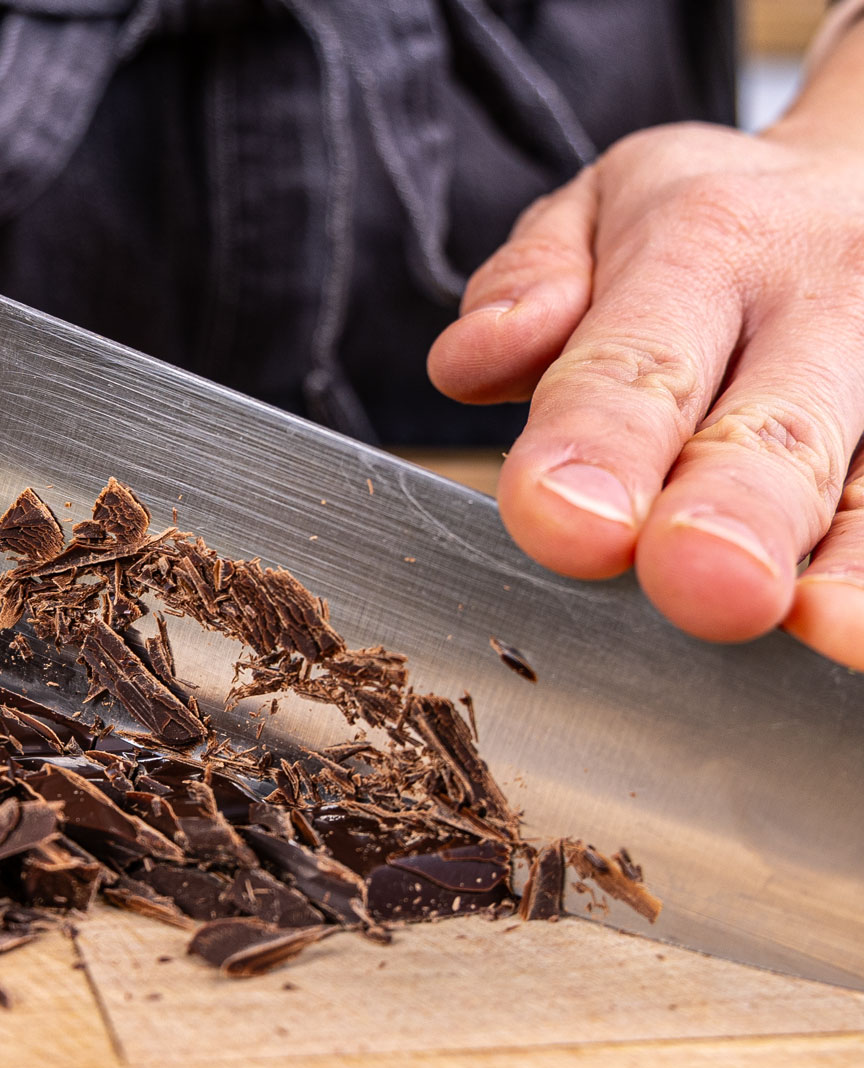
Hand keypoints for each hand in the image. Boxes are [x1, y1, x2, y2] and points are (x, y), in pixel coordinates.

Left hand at [428, 81, 863, 671]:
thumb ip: (527, 284)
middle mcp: (827, 296)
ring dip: (850, 558)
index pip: (638, 361)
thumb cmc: (706, 227)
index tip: (564, 525)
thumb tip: (468, 359)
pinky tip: (853, 626)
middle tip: (698, 586)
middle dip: (737, 509)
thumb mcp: (596, 214)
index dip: (601, 445)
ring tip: (821, 624)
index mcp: (705, 243)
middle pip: (777, 426)